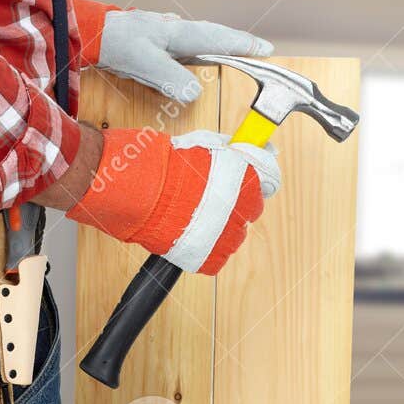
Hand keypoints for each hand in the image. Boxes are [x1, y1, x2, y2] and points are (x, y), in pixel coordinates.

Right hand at [65, 128, 279, 274]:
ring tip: (197, 217)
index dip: (257, 175)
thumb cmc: (160, 164)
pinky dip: (207, 250)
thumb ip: (226, 152)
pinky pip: (218, 258)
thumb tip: (239, 150)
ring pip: (236, 235)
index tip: (248, 175)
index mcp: (245, 175)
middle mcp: (243, 206)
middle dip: (236, 201)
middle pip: (253, 207)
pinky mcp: (209, 257)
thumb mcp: (201, 145)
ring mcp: (227, 234)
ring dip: (222, 227)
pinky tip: (192, 236)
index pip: (269, 177)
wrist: (134, 190)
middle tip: (211, 196)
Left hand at [76, 0, 271, 101]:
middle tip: (258, 52)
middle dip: (235, 44)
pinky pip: (183, 51)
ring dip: (216, 49)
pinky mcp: (153, 44)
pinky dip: (196, 57)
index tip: (266, 50)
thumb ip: (170, 78)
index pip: (218, 38)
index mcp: (178, 33)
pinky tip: (194, 65)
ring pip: (198, 42)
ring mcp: (164, 35)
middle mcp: (175, 30)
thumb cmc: (115, 43)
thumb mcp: (144, 62)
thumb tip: (195, 94)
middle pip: (213, 36)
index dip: (242, 45)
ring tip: (234, 58)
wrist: (87, 34)